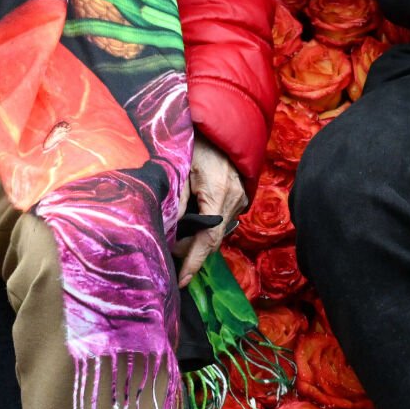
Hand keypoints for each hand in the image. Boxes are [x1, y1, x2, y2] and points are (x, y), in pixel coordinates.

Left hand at [174, 139, 247, 286]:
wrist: (221, 127)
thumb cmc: (198, 144)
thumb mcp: (181, 169)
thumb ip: (177, 201)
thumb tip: (167, 231)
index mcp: (218, 193)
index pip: (207, 239)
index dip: (193, 262)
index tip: (181, 281)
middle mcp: (234, 200)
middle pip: (214, 241)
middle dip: (192, 253)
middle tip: (169, 255)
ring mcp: (240, 199)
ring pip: (219, 233)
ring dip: (200, 241)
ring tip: (177, 243)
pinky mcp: (241, 197)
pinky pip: (224, 222)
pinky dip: (208, 229)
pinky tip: (192, 228)